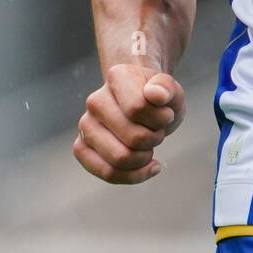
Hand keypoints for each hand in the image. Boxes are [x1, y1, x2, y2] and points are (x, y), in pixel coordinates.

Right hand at [72, 64, 185, 183]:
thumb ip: (166, 88)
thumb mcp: (171, 91)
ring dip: (145, 157)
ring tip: (149, 145)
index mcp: (117, 77)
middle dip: (154, 139)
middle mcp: (95, 100)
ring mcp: (85, 125)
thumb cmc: (158, 99)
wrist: (144, 105)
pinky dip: (134, 175)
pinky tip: (149, 166)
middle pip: (133, 138)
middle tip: (158, 131)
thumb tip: (155, 95)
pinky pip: (108, 174)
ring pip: (119, 159)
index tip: (166, 113)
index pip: (137, 108)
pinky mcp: (81, 148)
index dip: (161, 118)